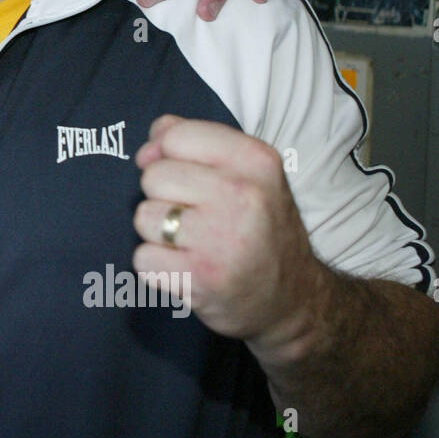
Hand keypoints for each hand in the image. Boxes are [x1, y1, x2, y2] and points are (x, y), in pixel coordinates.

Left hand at [131, 116, 322, 353]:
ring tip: (192, 245)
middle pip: (154, 176)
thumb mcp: (248, 174)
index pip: (176, 136)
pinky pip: (143, 258)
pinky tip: (187, 270)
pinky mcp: (202, 276)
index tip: (184, 177)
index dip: (167, 155)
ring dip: (158, 234)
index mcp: (256, 161)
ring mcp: (222, 237)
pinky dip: (157, 268)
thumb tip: (148, 147)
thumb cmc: (260, 230)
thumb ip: (196, 143)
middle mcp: (243, 194)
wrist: (294, 301)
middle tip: (196, 219)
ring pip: (145, 216)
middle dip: (163, 198)